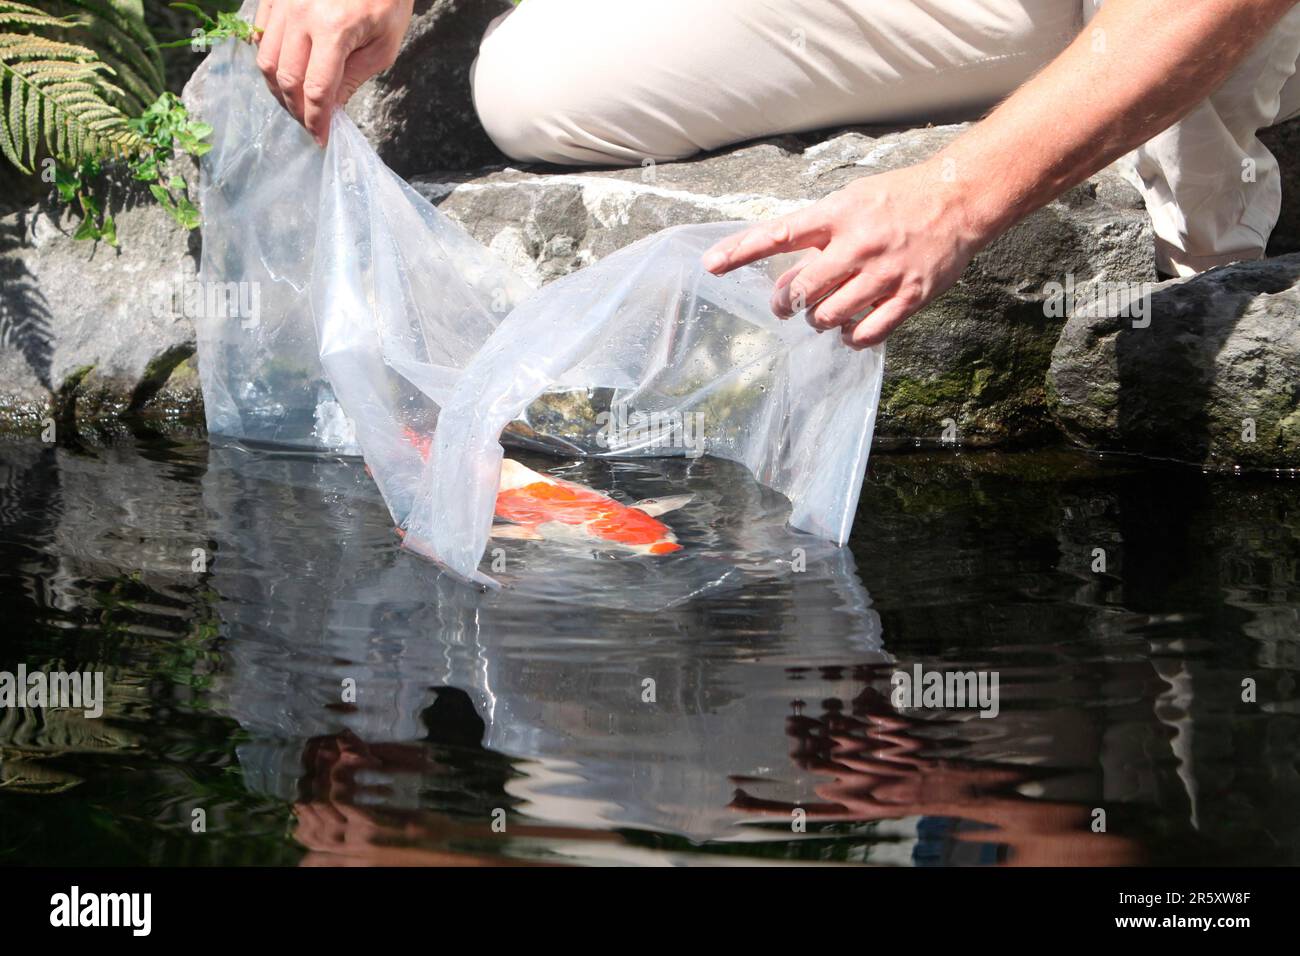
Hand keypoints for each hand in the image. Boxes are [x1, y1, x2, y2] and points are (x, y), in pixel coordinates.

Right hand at [253, 0, 414, 145]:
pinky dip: (269, 59)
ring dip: (279, 89)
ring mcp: (284, 2)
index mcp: (334, 29)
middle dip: (297, 110)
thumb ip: (353, 79)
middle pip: (286, 79)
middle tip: (310, 124)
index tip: (321, 139)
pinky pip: (260, 34)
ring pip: (266, 59)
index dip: (317, 121)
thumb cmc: (386, 0)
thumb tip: (330, 109)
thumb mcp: (383, 46)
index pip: (317, 90)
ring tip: (297, 103)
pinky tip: (288, 71)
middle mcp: (301, 14)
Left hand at [701, 161, 991, 348]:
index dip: (741, 251)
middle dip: (785, 304)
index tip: (710, 265)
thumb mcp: (852, 200)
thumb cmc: (896, 200)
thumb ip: (818, 233)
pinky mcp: (908, 296)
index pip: (778, 233)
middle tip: (786, 307)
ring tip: (824, 313)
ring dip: (817, 321)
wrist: (959, 199)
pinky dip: (850, 339)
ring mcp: (883, 272)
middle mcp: (857, 243)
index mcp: (837, 214)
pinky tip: (848, 331)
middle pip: (800, 290)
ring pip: (828, 316)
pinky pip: (866, 334)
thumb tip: (782, 270)